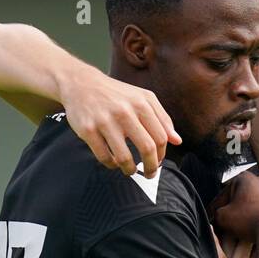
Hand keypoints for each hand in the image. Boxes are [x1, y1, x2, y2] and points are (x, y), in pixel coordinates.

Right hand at [59, 65, 180, 176]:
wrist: (81, 83)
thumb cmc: (116, 94)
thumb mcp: (143, 98)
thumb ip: (162, 118)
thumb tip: (177, 141)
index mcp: (140, 104)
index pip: (160, 137)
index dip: (162, 154)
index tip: (158, 162)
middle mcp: (124, 112)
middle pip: (147, 148)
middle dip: (151, 167)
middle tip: (150, 174)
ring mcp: (105, 121)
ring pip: (124, 157)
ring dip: (130, 170)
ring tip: (131, 170)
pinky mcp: (88, 130)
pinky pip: (104, 157)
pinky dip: (111, 165)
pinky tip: (114, 162)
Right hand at [209, 172, 258, 249]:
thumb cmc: (252, 220)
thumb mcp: (222, 218)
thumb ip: (216, 214)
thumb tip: (218, 218)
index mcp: (245, 178)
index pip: (223, 194)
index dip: (215, 209)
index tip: (213, 219)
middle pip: (240, 199)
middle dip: (233, 212)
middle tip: (227, 226)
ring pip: (254, 207)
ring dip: (247, 217)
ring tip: (242, 231)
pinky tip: (257, 231)